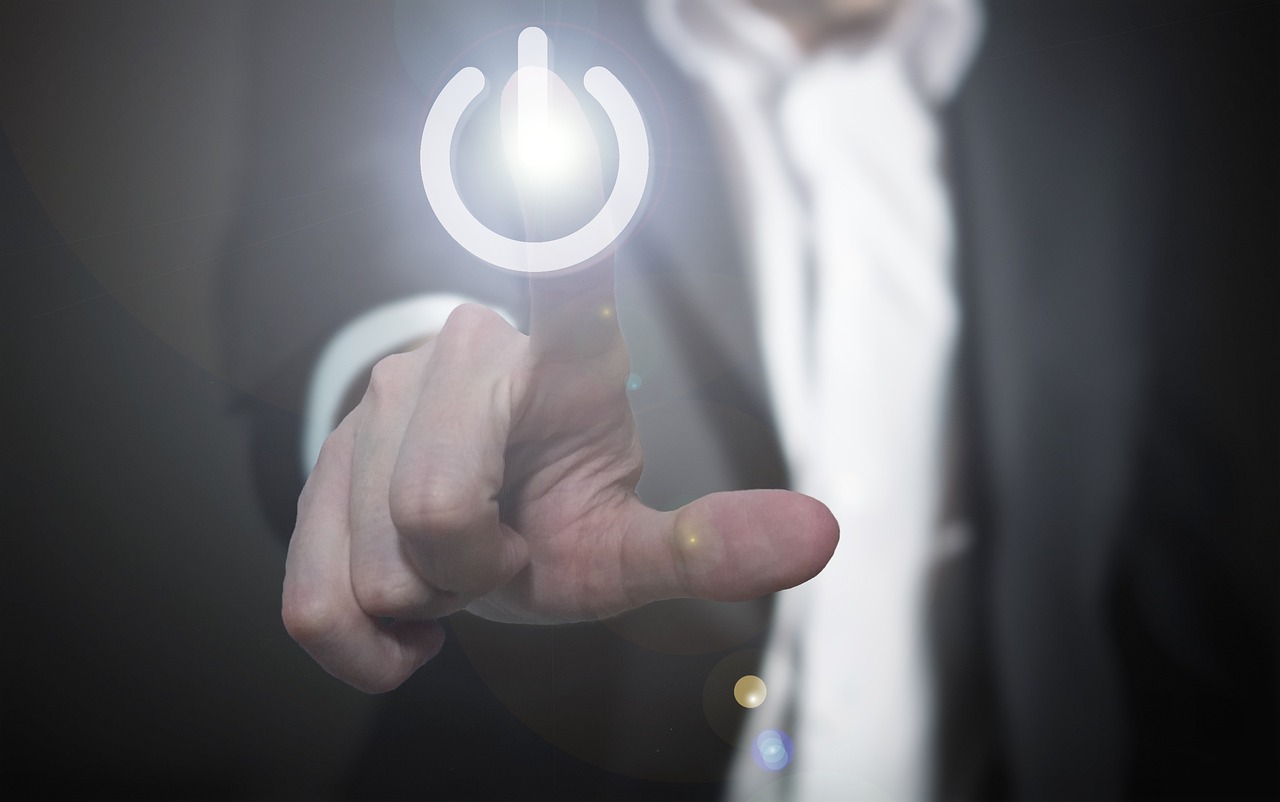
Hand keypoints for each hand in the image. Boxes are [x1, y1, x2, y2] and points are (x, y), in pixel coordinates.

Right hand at [281, 265, 837, 691]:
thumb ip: (708, 545)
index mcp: (568, 363)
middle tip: (501, 550)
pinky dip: (369, 646)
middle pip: (437, 509)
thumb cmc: (551, 528)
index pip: (569, 282)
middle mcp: (463, 355)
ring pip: (378, 564)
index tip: (544, 98)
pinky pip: (318, 605)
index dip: (557, 214)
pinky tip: (402, 615)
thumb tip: (824, 533)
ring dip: (424, 601)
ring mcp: (377, 399)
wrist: (465, 554)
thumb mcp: (626, 548)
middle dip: (476, 569)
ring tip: (453, 566)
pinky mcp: (313, 456)